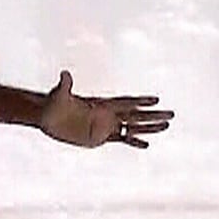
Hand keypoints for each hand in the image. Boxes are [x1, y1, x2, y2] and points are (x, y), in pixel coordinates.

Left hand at [38, 70, 172, 148]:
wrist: (47, 117)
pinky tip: (147, 144)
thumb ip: (64, 86)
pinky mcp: (101, 137)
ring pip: (133, 127)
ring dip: (149, 128)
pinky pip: (122, 139)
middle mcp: (106, 115)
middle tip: (171, 114)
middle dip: (153, 115)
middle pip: (135, 115)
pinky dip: (134, 141)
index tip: (156, 99)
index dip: (140, 101)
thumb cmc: (52, 103)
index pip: (124, 102)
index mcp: (100, 104)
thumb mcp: (58, 95)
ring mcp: (105, 126)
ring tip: (166, 126)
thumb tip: (64, 74)